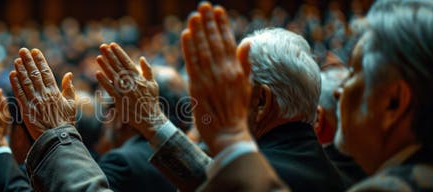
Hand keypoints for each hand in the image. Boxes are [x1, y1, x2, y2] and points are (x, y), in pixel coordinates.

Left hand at [9, 48, 76, 139]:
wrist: (56, 139)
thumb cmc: (65, 123)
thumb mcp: (71, 105)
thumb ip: (69, 88)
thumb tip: (68, 74)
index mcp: (55, 92)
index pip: (46, 72)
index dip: (40, 60)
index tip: (35, 51)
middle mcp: (44, 94)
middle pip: (34, 74)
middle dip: (28, 61)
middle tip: (22, 50)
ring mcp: (34, 101)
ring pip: (26, 81)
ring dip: (20, 69)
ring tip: (17, 59)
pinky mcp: (26, 109)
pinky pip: (19, 93)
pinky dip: (15, 83)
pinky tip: (12, 74)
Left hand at [95, 43, 166, 139]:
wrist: (151, 119)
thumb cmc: (152, 101)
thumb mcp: (153, 84)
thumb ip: (147, 70)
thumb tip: (141, 58)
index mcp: (139, 77)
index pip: (127, 62)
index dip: (119, 53)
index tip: (112, 45)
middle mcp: (132, 83)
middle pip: (118, 66)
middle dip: (110, 56)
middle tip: (102, 46)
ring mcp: (125, 91)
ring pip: (113, 76)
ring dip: (105, 66)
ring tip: (98, 57)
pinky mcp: (120, 101)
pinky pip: (110, 89)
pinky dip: (104, 81)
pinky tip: (97, 74)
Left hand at [181, 2, 252, 154]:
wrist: (228, 134)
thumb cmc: (236, 112)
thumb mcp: (246, 86)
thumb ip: (244, 64)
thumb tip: (246, 42)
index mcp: (236, 70)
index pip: (228, 42)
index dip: (222, 25)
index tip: (218, 10)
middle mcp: (224, 72)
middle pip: (214, 42)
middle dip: (208, 22)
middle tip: (203, 5)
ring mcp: (211, 79)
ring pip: (202, 49)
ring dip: (197, 31)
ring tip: (194, 15)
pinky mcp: (197, 87)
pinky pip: (191, 64)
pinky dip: (188, 48)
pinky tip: (185, 34)